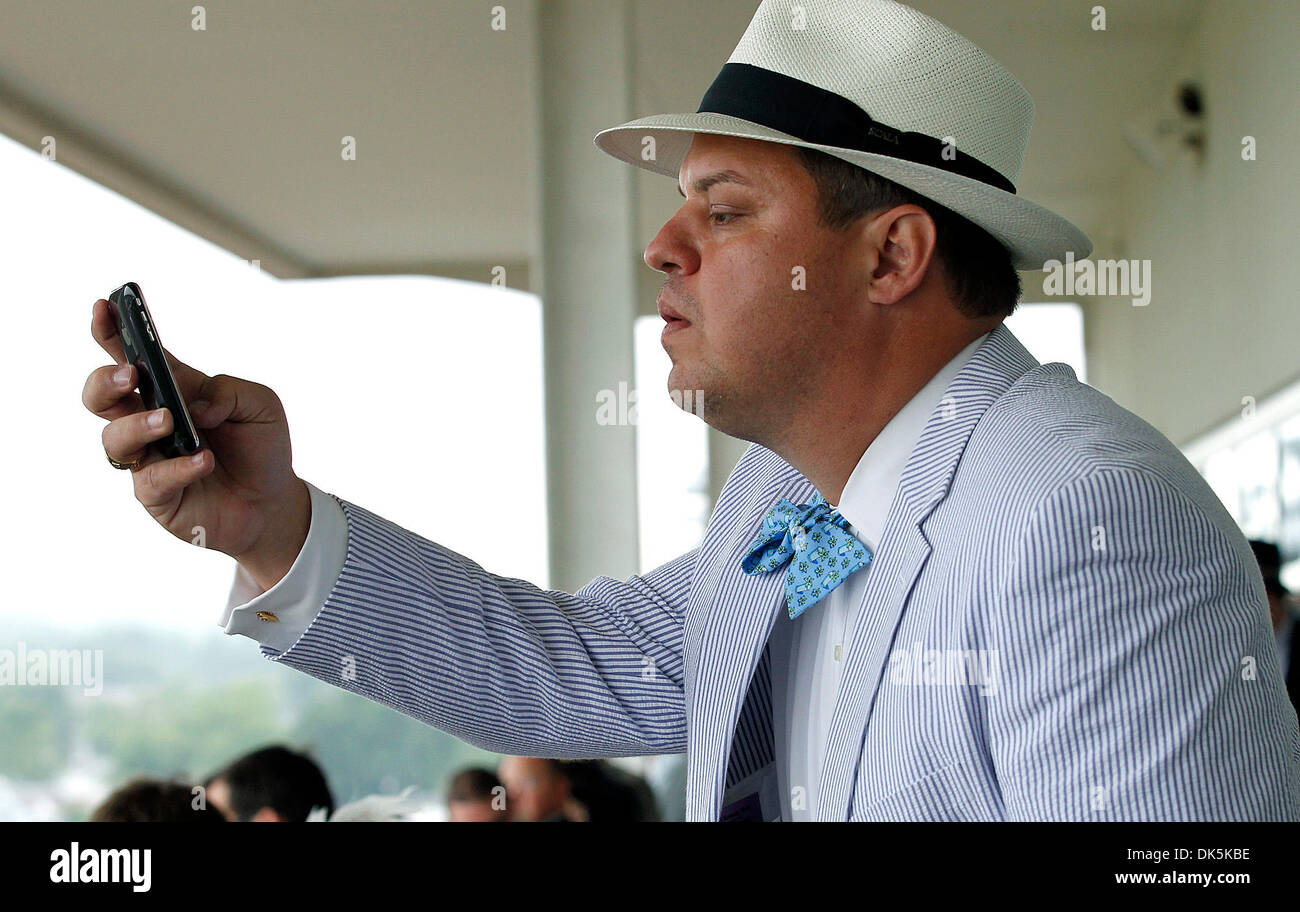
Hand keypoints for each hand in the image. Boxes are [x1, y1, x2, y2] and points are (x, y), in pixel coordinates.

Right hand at [83, 298, 310, 589]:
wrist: (274, 503)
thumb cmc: (261, 447)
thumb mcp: (261, 405)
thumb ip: (229, 390)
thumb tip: (195, 405)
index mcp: (172, 389)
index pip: (130, 354)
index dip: (111, 329)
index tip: (104, 305)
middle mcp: (150, 421)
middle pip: (102, 395)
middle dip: (106, 380)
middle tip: (132, 376)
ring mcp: (148, 459)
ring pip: (114, 438)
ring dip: (138, 424)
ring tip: (170, 421)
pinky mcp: (157, 496)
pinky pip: (151, 480)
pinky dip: (178, 467)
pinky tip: (205, 460)